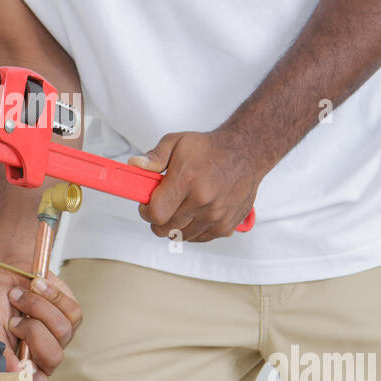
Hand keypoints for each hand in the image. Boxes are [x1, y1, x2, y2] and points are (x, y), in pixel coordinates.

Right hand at [0, 265, 82, 380]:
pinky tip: (35, 287)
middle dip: (32, 333)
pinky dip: (51, 296)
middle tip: (14, 320)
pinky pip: (72, 312)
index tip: (30, 375)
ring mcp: (58, 336)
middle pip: (53, 360)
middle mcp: (40, 355)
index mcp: (19, 367)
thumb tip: (15, 375)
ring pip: (63, 333)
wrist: (3, 266)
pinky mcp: (70, 314)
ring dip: (37, 309)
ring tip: (20, 298)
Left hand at [127, 127, 262, 241]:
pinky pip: (198, 238)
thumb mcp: (177, 142)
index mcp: (187, 180)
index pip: (156, 213)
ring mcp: (216, 216)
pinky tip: (194, 213)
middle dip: (157, 219)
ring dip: (175, 225)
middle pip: (165, 229)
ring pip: (181, 236)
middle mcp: (203, 201)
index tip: (146, 204)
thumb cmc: (209, 149)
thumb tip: (135, 164)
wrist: (246, 154)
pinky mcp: (226, 226)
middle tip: (162, 205)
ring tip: (180, 206)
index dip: (146, 211)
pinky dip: (192, 230)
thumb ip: (154, 157)